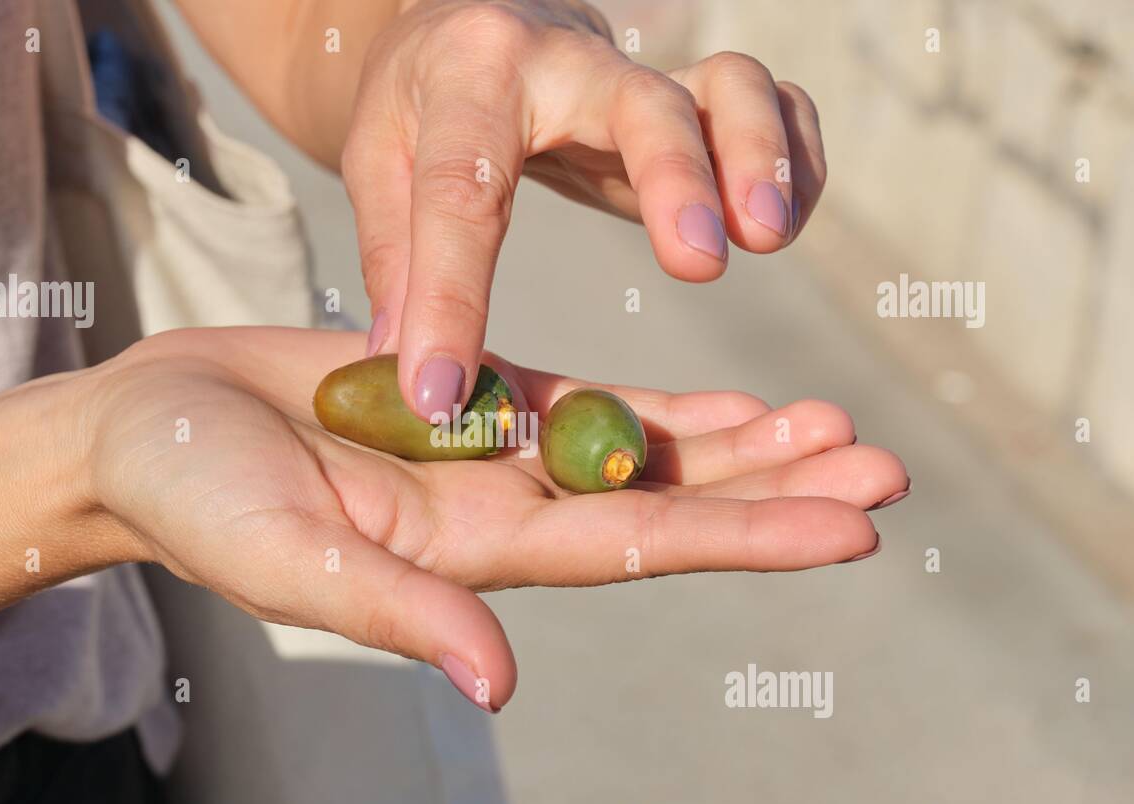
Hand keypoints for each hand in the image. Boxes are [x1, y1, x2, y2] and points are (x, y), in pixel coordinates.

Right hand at [85, 327, 901, 711]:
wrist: (151, 427)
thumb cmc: (195, 498)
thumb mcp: (290, 560)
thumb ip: (399, 612)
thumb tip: (500, 683)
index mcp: (466, 554)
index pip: (633, 547)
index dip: (743, 535)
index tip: (849, 524)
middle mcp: (496, 511)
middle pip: (662, 501)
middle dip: (774, 487)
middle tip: (886, 468)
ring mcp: (484, 453)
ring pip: (637, 448)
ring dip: (737, 440)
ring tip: (835, 425)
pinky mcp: (463, 399)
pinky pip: (581, 400)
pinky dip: (656, 403)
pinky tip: (725, 401)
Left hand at [344, 0, 825, 420]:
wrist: (479, 22)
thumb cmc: (424, 106)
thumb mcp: (379, 158)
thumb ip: (394, 257)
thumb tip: (396, 373)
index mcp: (470, 76)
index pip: (462, 192)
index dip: (450, 301)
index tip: (441, 396)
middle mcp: (569, 61)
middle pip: (639, 103)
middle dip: (674, 178)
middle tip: (698, 265)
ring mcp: (645, 74)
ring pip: (730, 86)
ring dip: (761, 158)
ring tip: (767, 239)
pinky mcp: (695, 97)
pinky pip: (775, 105)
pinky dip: (795, 157)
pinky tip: (782, 223)